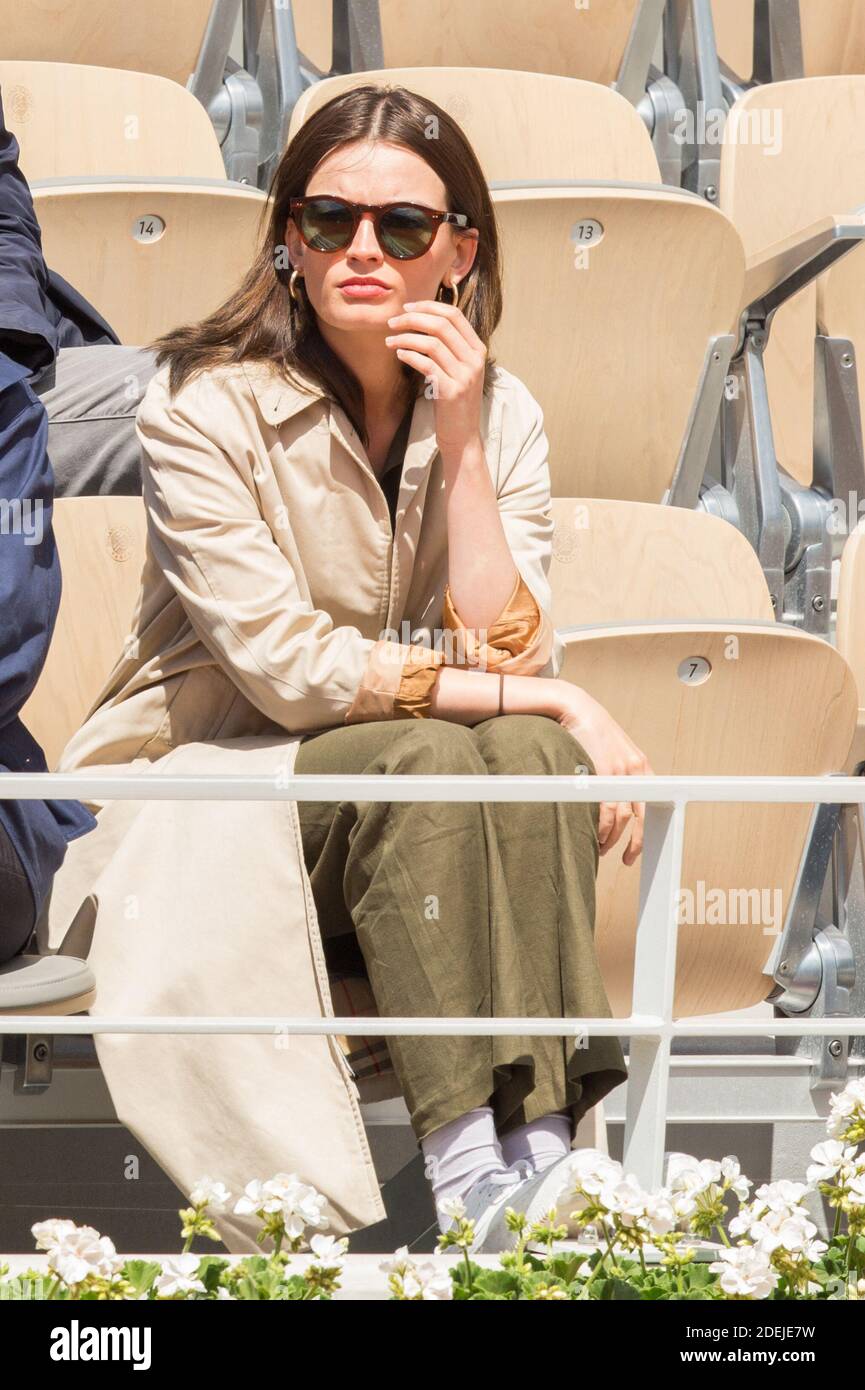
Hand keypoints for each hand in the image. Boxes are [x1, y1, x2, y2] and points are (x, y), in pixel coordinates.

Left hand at [384, 299, 485, 457]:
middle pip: (441, 325)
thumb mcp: (459, 370)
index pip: (454, 315)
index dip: (428, 306)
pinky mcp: (452, 392)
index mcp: (478, 350)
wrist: (462, 437)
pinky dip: (409, 355)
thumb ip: (450, 348)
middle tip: (392, 322)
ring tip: (389, 341)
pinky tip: (399, 354)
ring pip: (432, 343)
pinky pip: (426, 364)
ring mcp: (465, 376)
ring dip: (405, 338)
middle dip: (412, 319)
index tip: (407, 308)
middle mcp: (475, 360)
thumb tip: (422, 320)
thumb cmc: (454, 403)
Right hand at [552, 682, 653, 866]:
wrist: (575, 709)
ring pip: (623, 818)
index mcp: (641, 768)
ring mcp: (621, 771)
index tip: (638, 847)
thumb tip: (611, 803)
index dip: (647, 831)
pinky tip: (595, 834)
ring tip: (602, 847)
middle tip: (627, 859)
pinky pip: (607, 809)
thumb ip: (617, 775)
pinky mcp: (604, 771)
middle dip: (635, 843)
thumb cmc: (589, 734)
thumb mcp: (611, 753)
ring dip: (612, 838)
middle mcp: (636, 771)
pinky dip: (602, 827)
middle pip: (643, 817)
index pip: (653, 806)